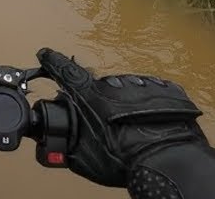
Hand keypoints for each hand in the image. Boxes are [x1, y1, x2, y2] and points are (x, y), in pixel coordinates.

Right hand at [37, 47, 205, 187]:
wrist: (167, 161)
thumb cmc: (123, 160)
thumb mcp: (84, 158)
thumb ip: (69, 145)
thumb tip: (58, 147)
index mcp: (90, 97)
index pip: (65, 72)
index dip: (54, 62)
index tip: (46, 54)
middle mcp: (115, 84)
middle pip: (102, 87)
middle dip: (103, 102)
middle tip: (110, 127)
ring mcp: (143, 84)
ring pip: (130, 89)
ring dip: (129, 103)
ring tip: (136, 129)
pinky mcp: (168, 89)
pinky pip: (155, 91)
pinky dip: (153, 104)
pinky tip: (154, 123)